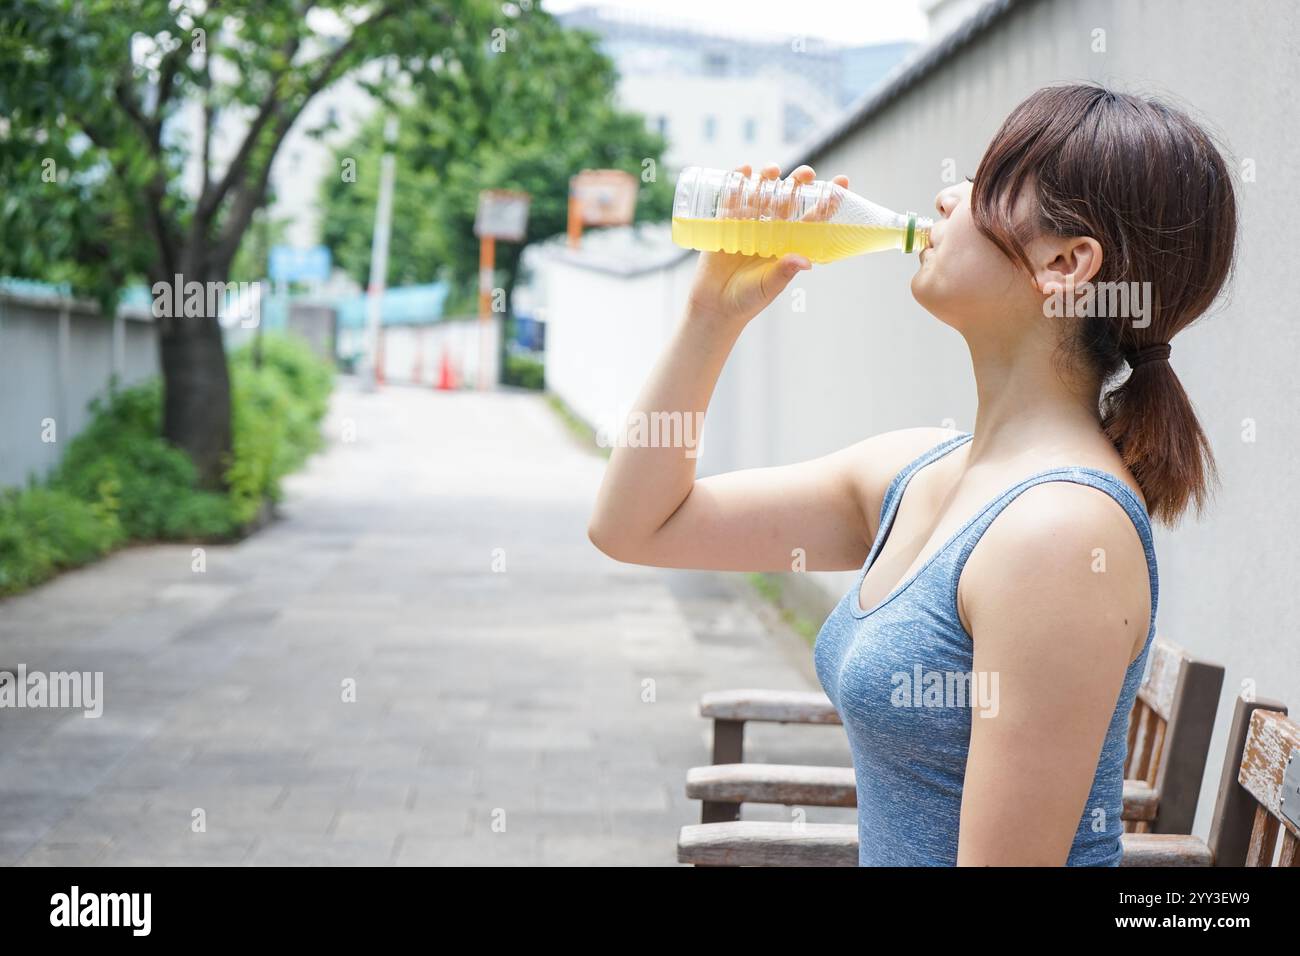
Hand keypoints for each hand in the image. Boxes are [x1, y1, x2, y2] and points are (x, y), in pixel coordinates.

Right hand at [685, 162, 850, 325]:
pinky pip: (732, 198)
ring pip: (762, 193)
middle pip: (789, 199)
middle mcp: (772, 230)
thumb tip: (806, 261)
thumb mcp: (768, 287)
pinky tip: (743, 171)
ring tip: (772, 170)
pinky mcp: (726, 223)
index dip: (827, 200)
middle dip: (798, 182)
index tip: (842, 181)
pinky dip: (736, 182)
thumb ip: (784, 272)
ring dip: (768, 177)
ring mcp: (749, 224)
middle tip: (806, 174)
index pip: (813, 217)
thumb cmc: (747, 300)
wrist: (715, 307)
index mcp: (789, 244)